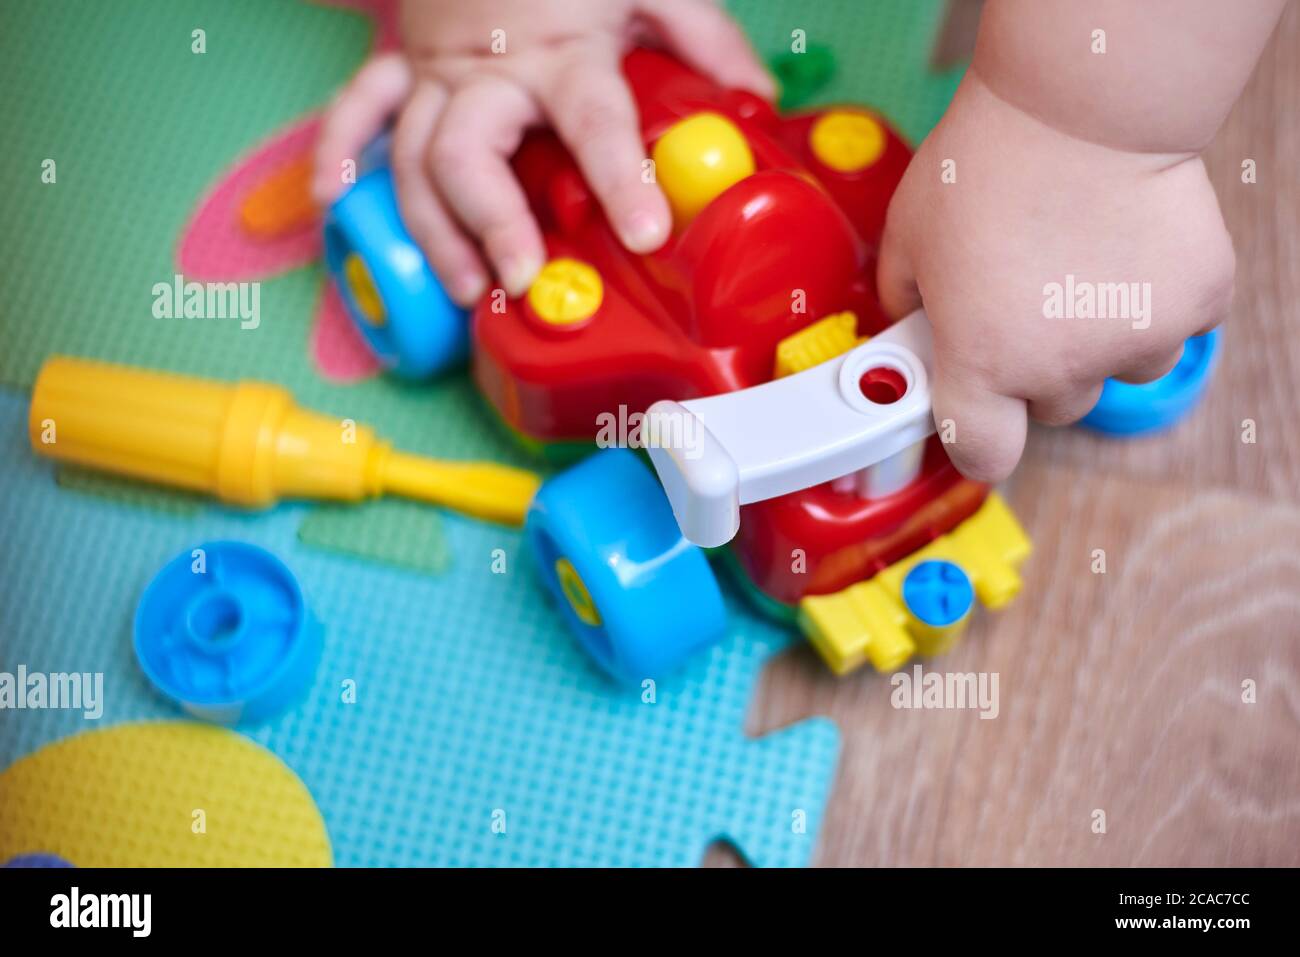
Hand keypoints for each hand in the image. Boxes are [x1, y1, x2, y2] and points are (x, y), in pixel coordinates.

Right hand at [314, 0, 773, 304]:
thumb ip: (704, 36)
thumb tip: (757, 101)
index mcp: (564, 51)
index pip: (593, 121)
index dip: (619, 177)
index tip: (644, 233)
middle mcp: (491, 72)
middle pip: (470, 152)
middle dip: (490, 222)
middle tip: (521, 279)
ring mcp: (438, 73)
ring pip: (412, 155)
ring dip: (431, 227)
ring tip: (466, 291)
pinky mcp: (405, 67)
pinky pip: (356, 108)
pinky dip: (337, 151)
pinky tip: (333, 203)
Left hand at [876, 71, 1233, 481]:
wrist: (1080, 109)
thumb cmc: (984, 167)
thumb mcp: (906, 238)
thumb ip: (903, 301)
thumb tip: (909, 327)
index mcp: (983, 365)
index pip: (984, 454)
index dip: (978, 439)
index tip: (978, 419)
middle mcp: (1061, 369)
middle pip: (1053, 405)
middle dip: (1038, 367)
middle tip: (1026, 298)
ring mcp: (1136, 340)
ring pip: (1119, 368)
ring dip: (1101, 334)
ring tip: (1080, 262)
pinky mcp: (1195, 303)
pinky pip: (1174, 323)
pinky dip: (1155, 294)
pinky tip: (1129, 243)